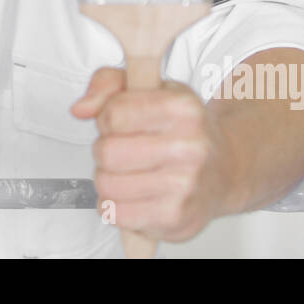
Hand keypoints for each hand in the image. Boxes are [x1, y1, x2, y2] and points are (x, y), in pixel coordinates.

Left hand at [70, 67, 234, 243]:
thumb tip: (80, 108)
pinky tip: (132, 195)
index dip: (107, 118)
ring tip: (128, 173)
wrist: (223, 171)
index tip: (121, 122)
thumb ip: (107, 84)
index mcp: (184, 109)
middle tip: (123, 150)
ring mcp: (185, 186)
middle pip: (107, 152)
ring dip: (108, 180)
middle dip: (105, 151)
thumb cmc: (178, 129)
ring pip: (107, 185)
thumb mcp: (149, 89)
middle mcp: (190, 147)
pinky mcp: (174, 218)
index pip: (114, 113)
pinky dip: (115, 206)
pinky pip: (116, 215)